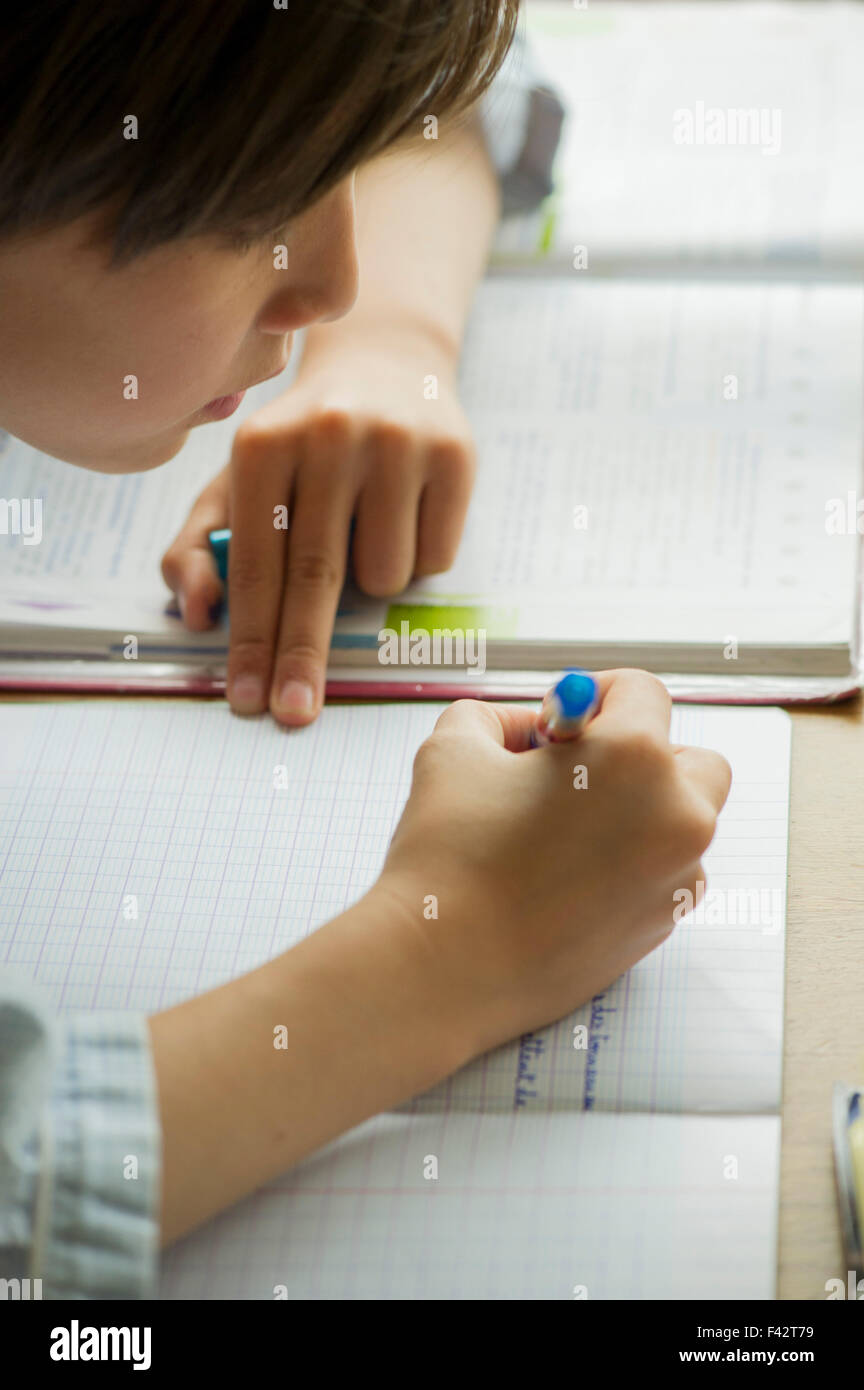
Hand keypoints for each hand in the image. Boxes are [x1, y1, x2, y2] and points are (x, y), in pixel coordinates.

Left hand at [161, 343, 474, 723]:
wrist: (386, 368)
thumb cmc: (300, 448)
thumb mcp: (235, 485)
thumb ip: (196, 549)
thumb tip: (199, 613)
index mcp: (262, 443)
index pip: (254, 565)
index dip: (251, 640)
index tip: (249, 699)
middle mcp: (329, 435)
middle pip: (316, 578)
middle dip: (301, 655)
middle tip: (294, 712)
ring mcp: (397, 442)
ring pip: (384, 577)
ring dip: (372, 582)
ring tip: (364, 528)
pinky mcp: (455, 455)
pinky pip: (434, 560)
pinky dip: (417, 557)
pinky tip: (405, 512)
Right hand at [377, 670, 731, 1059]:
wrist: (442, 967)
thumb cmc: (447, 855)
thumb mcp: (456, 747)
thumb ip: (499, 719)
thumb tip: (526, 731)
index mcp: (635, 756)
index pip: (643, 692)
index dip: (595, 695)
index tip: (559, 724)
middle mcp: (676, 816)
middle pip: (693, 760)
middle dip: (641, 757)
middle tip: (576, 775)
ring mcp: (677, 879)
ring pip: (681, 824)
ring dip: (638, 815)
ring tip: (562, 835)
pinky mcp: (662, 928)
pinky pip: (664, 877)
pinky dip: (629, 868)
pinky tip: (564, 881)